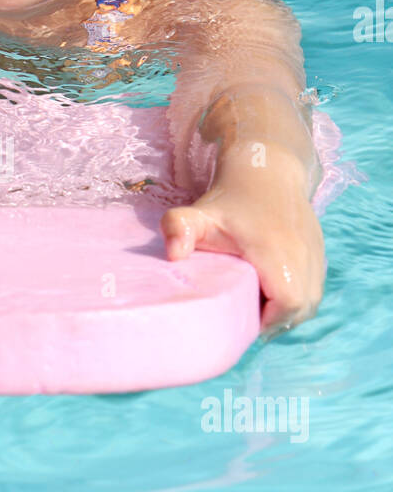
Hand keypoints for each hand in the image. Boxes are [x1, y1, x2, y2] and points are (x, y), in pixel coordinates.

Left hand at [159, 172, 324, 336]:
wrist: (266, 170)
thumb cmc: (229, 198)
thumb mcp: (199, 213)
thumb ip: (179, 228)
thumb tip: (172, 254)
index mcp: (278, 252)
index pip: (289, 304)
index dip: (269, 320)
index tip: (244, 320)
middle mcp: (304, 255)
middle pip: (302, 310)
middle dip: (276, 322)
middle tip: (248, 319)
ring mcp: (316, 254)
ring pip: (311, 301)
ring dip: (288, 312)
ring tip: (259, 308)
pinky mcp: (318, 252)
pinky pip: (314, 287)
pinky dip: (297, 297)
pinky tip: (271, 293)